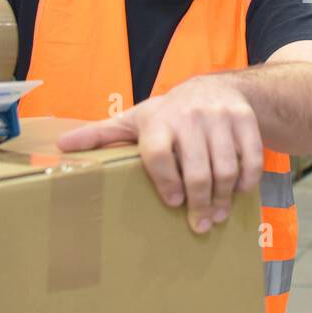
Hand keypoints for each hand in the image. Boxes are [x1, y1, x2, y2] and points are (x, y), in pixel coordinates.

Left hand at [56, 75, 263, 233]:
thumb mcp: (135, 120)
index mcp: (158, 120)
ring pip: (225, 168)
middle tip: (199, 226)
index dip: (166, 182)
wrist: (218, 86)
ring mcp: (220, 118)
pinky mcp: (245, 121)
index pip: (159, 154)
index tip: (172, 202)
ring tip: (217, 216)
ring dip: (223, 198)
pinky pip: (251, 158)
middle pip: (197, 169)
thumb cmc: (169, 113)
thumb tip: (60, 147)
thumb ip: (101, 135)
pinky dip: (247, 180)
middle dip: (200, 203)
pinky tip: (238, 192)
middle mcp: (189, 116)